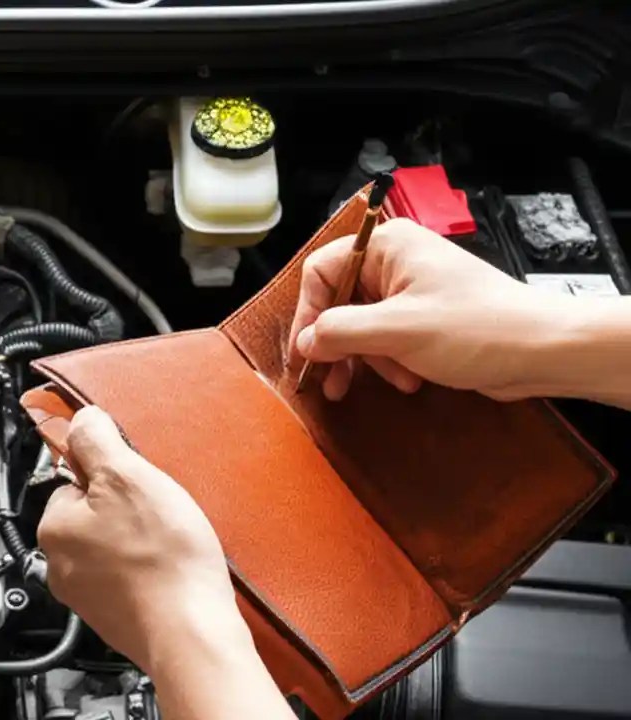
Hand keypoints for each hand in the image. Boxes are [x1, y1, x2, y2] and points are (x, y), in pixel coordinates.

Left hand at [38, 407, 294, 719]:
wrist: (192, 633)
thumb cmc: (163, 560)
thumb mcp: (129, 475)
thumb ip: (97, 441)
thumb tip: (80, 419)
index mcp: (53, 527)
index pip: (72, 478)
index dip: (109, 472)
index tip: (134, 477)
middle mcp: (60, 564)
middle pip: (93, 512)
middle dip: (125, 507)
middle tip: (158, 510)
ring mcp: (87, 595)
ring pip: (112, 546)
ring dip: (140, 538)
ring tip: (169, 541)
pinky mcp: (116, 616)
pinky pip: (129, 576)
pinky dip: (149, 569)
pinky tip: (171, 568)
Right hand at [290, 218, 579, 400]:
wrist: (543, 350)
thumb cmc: (475, 328)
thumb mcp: (397, 331)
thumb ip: (340, 332)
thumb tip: (304, 343)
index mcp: (387, 247)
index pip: (323, 271)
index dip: (308, 313)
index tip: (304, 352)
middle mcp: (396, 263)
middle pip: (340, 301)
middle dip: (335, 344)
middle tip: (325, 380)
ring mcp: (412, 290)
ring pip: (362, 324)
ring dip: (365, 358)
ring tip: (378, 384)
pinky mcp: (426, 318)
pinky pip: (387, 338)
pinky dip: (388, 361)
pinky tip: (407, 381)